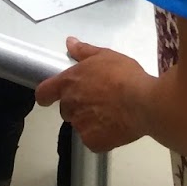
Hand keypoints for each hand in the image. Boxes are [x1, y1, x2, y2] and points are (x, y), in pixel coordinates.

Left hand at [35, 37, 148, 152]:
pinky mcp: (93, 142)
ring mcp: (80, 125)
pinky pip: (92, 139)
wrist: (142, 102)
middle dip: (77, 105)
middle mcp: (70, 104)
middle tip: (98, 100)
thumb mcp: (105, 55)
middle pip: (66, 108)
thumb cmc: (124, 75)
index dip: (47, 95)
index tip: (51, 96)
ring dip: (90, 120)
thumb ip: (84, 51)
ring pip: (80, 123)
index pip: (43, 92)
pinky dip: (101, 135)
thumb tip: (70, 43)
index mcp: (69, 82)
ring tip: (111, 112)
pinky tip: (115, 126)